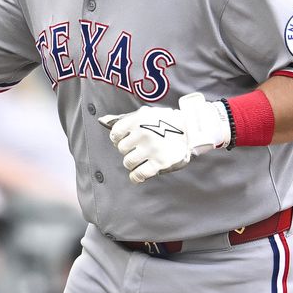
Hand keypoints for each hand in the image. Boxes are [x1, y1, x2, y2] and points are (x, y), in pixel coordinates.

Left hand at [99, 92, 232, 183]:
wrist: (191, 130)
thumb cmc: (164, 122)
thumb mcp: (145, 115)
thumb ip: (123, 119)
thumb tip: (102, 120)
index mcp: (138, 119)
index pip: (115, 133)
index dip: (118, 138)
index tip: (126, 140)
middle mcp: (143, 133)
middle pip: (121, 149)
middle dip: (127, 150)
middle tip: (138, 149)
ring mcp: (151, 148)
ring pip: (127, 162)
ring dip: (132, 163)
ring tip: (141, 159)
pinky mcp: (160, 162)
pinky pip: (138, 174)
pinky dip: (136, 177)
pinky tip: (138, 175)